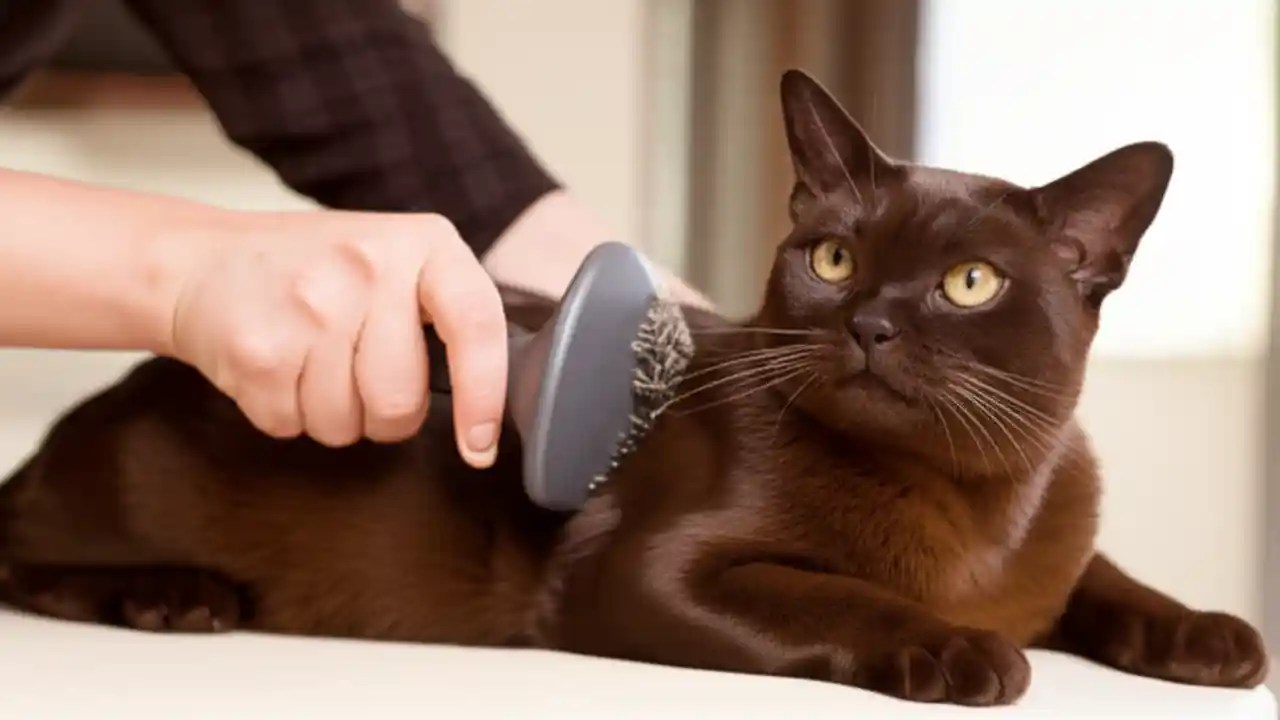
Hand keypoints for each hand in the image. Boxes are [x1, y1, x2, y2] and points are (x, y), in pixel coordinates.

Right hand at [164, 210, 505, 466]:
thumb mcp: (394, 263)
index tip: (479, 445)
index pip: (477, 324)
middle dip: (385, 417)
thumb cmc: (314, 272)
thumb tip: (493, 406)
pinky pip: (294, 426)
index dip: (485, 394)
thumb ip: (446, 315)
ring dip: (332, 416)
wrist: (200, 260)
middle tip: (359, 380)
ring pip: (346, 424)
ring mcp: (311, 304)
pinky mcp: (259, 348)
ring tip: (311, 363)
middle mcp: (370, 265)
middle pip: (402, 400)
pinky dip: (285, 414)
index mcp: (423, 243)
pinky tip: (277, 368)